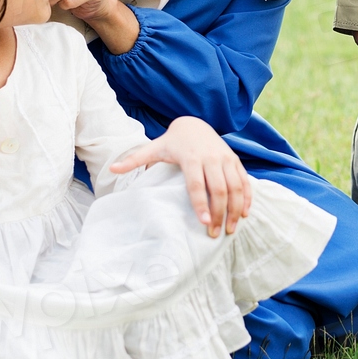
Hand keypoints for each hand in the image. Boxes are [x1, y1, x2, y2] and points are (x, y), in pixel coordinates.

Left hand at [110, 117, 251, 236]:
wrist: (195, 124)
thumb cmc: (172, 142)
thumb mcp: (154, 148)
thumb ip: (134, 160)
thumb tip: (111, 169)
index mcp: (191, 158)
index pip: (197, 184)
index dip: (200, 204)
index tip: (203, 223)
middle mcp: (211, 158)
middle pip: (219, 189)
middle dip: (219, 213)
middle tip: (215, 234)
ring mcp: (226, 159)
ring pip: (235, 187)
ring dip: (235, 209)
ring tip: (230, 229)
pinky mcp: (235, 161)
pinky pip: (245, 181)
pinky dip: (247, 198)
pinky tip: (245, 213)